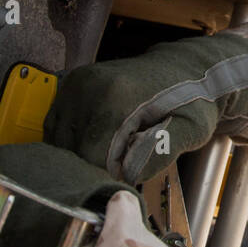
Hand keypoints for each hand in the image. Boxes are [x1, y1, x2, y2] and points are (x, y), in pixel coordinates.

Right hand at [44, 33, 247, 183]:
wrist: (187, 69)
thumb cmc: (191, 103)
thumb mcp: (189, 131)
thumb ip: (159, 155)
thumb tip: (126, 176)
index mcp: (116, 98)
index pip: (91, 157)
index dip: (108, 175)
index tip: (128, 177)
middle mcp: (89, 87)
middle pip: (73, 150)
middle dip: (94, 166)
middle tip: (123, 166)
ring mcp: (77, 83)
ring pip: (60, 140)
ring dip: (80, 155)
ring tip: (111, 153)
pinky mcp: (71, 83)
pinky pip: (56, 124)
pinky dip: (71, 140)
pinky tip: (96, 143)